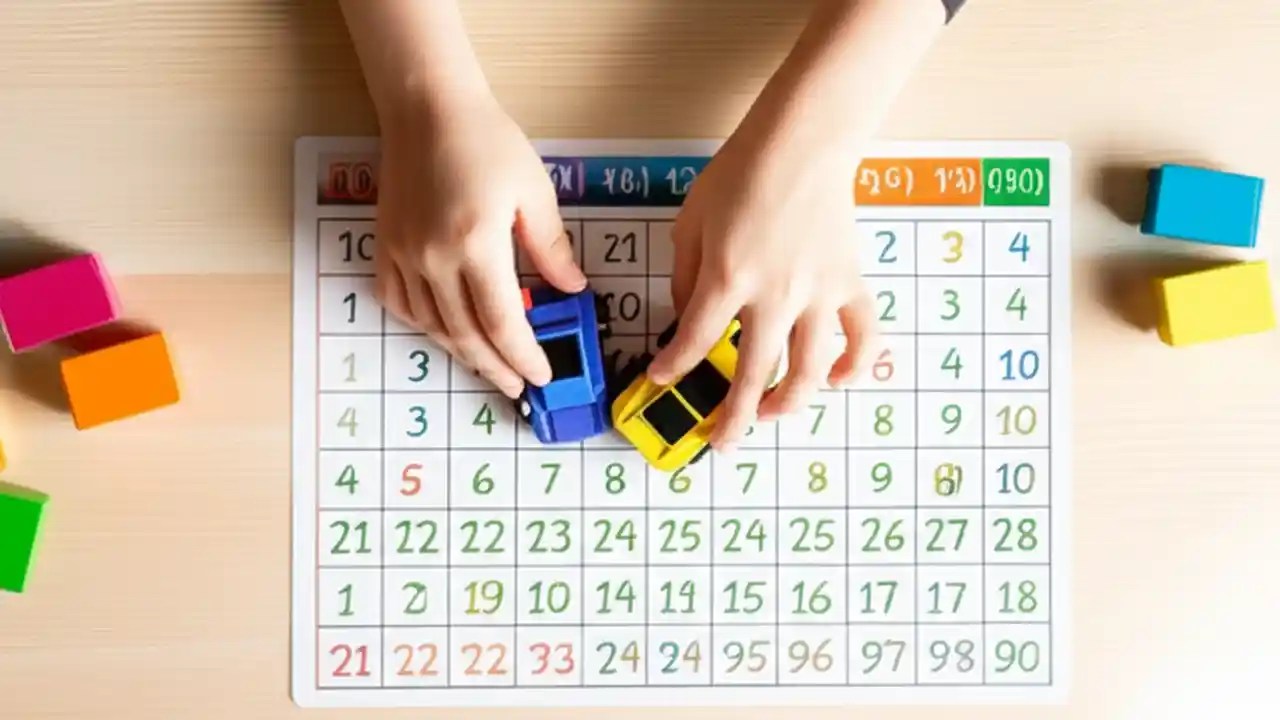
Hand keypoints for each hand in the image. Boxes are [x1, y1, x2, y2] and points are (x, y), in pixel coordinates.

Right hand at [373, 96, 586, 397]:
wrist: (427, 109)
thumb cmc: (486, 141)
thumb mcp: (534, 191)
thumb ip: (551, 246)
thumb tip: (572, 288)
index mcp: (476, 243)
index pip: (502, 322)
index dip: (523, 355)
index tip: (540, 374)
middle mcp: (433, 257)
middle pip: (466, 335)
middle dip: (495, 368)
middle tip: (517, 386)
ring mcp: (403, 255)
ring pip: (432, 326)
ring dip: (463, 352)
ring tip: (489, 364)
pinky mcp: (386, 248)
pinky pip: (401, 304)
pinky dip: (425, 325)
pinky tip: (446, 330)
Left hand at [648, 129, 872, 449]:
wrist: (801, 144)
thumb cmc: (743, 174)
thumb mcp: (692, 221)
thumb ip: (685, 274)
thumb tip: (688, 313)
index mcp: (728, 278)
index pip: (693, 341)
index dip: (673, 367)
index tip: (661, 379)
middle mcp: (774, 295)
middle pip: (752, 375)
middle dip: (733, 418)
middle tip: (720, 441)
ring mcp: (816, 293)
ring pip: (808, 369)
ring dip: (789, 404)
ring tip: (770, 417)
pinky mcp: (849, 284)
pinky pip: (861, 336)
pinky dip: (854, 365)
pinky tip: (837, 380)